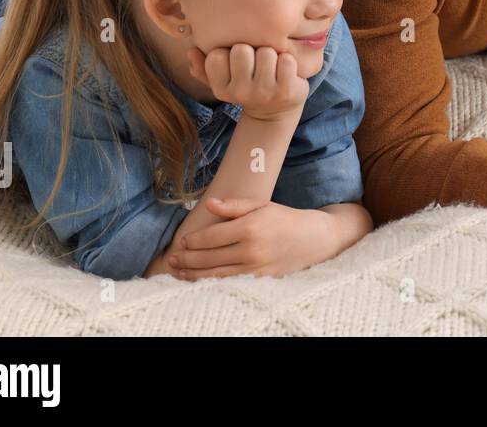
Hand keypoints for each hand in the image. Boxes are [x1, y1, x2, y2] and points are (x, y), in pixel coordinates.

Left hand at [166, 197, 342, 279]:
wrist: (313, 239)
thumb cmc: (285, 218)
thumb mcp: (261, 205)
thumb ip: (234, 205)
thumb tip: (208, 204)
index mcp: (250, 227)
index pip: (211, 237)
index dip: (192, 241)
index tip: (182, 240)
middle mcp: (251, 249)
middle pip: (208, 258)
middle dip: (187, 259)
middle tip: (173, 258)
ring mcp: (254, 267)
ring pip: (215, 274)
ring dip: (193, 274)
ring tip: (178, 271)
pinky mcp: (258, 279)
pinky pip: (228, 282)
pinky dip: (210, 282)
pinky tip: (199, 280)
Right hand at [187, 44, 307, 120]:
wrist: (276, 111)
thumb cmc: (248, 87)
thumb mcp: (223, 80)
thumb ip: (203, 66)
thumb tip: (191, 50)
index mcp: (221, 89)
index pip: (216, 55)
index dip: (228, 52)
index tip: (236, 62)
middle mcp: (241, 93)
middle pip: (241, 50)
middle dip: (251, 50)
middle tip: (256, 62)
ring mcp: (265, 92)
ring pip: (265, 52)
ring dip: (272, 54)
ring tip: (271, 66)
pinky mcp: (287, 90)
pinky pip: (286, 60)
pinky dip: (289, 61)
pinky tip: (285, 71)